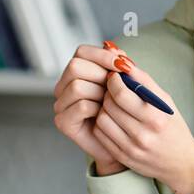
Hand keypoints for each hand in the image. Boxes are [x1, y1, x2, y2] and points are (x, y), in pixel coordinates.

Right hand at [53, 43, 127, 172]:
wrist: (127, 145)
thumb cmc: (131, 113)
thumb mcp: (130, 86)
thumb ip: (123, 67)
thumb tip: (115, 49)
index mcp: (80, 72)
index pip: (82, 52)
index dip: (102, 56)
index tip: (124, 65)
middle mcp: (66, 86)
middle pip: (76, 66)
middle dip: (101, 75)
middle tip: (117, 88)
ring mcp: (62, 104)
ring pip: (77, 86)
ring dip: (101, 93)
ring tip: (112, 104)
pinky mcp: (63, 122)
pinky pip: (81, 106)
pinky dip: (98, 109)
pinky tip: (105, 115)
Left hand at [88, 58, 193, 193]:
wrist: (181, 163)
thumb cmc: (173, 127)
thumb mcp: (165, 101)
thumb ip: (144, 81)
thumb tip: (122, 60)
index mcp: (156, 118)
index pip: (121, 94)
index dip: (113, 81)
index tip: (114, 76)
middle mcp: (143, 135)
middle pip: (109, 105)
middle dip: (107, 93)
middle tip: (112, 90)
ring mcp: (131, 148)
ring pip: (102, 119)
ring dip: (104, 108)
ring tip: (112, 105)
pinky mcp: (122, 157)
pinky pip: (101, 134)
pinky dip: (103, 123)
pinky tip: (112, 120)